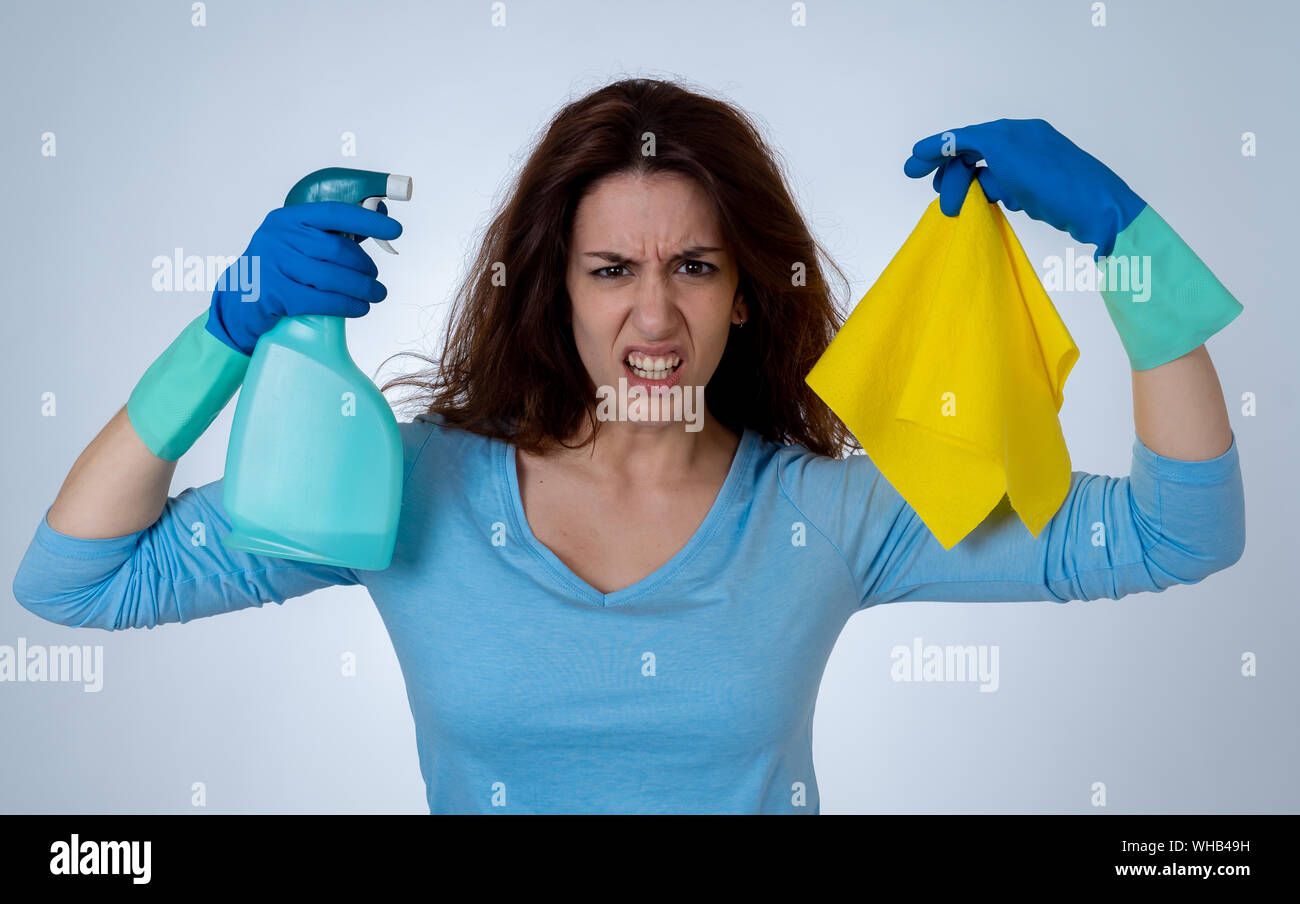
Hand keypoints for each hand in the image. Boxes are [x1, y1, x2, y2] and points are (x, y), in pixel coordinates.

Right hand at [206, 201, 401, 354]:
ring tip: (376, 295)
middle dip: (364, 267)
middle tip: (376, 280)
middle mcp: (279, 238)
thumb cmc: (280, 271)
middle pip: (336, 251)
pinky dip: (347, 306)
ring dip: (362, 289)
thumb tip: (379, 215)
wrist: (238, 302)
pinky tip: (360, 308)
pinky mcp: (274, 295)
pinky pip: (321, 300)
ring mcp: (273, 266)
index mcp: (288, 219)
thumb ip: (331, 234)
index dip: (368, 221)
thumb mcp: (298, 244)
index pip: (334, 213)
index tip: (395, 230)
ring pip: (332, 277)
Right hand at [903, 118, 1146, 257]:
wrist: (1101, 210)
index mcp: (1014, 131)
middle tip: (941, 205)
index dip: (935, 149)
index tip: (910, 166)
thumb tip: (940, 143)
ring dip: (968, 188)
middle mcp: (1024, 142)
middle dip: (951, 176)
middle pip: (973, 155)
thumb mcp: (1005, 154)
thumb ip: (968, 143)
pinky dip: (990, 194)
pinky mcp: (1041, 188)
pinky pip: (1004, 186)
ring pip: (987, 173)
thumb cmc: (1056, 181)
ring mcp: (1033, 165)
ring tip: (957, 210)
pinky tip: (989, 206)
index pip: (965, 136)